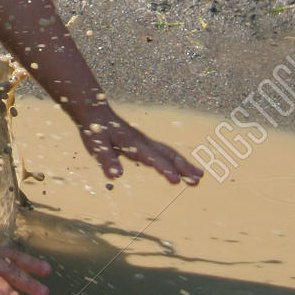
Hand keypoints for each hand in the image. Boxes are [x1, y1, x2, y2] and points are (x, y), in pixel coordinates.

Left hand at [74, 105, 203, 185]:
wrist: (96, 113)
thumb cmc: (96, 130)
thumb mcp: (97, 146)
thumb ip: (107, 160)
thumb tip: (116, 176)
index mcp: (133, 143)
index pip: (152, 158)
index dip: (164, 169)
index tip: (175, 180)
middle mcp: (144, 143)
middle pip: (168, 155)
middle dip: (183, 168)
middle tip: (196, 181)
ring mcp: (147, 143)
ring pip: (170, 154)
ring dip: (184, 165)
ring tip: (199, 178)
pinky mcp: (145, 145)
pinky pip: (165, 154)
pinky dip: (177, 162)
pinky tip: (184, 172)